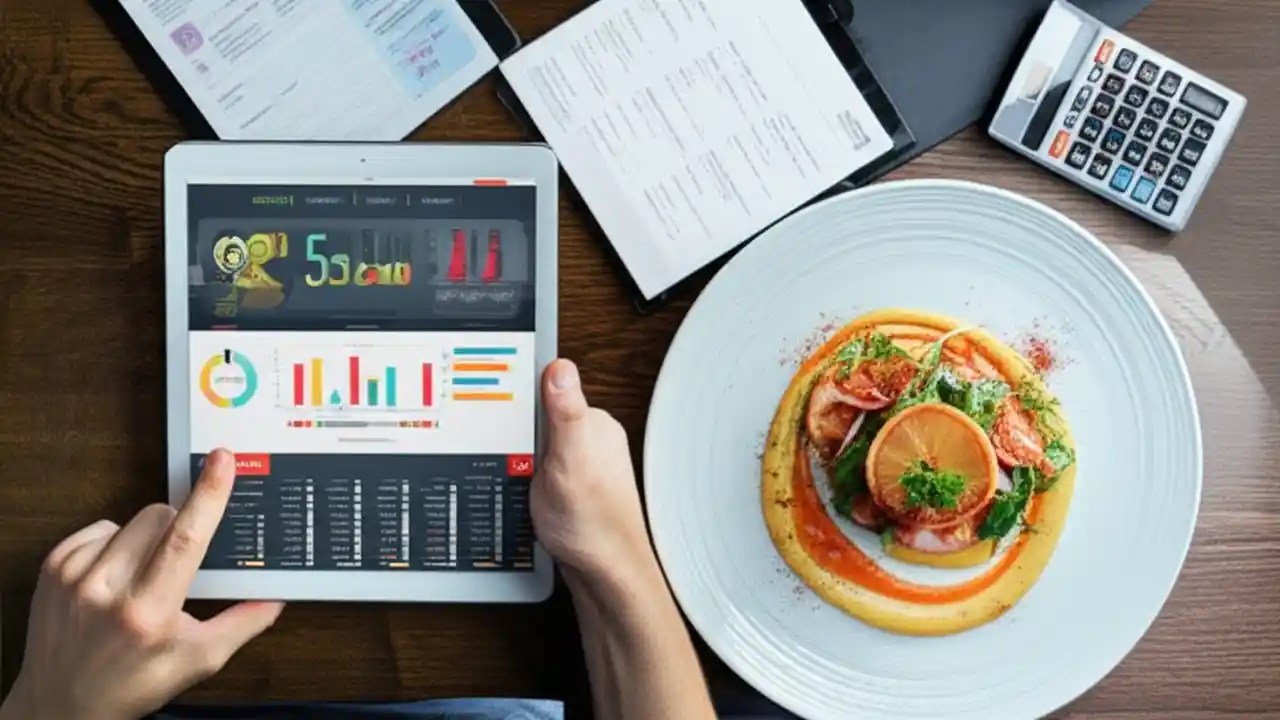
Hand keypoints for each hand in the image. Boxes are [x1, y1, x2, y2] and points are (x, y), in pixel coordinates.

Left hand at [1, 449, 283, 719]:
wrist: (60, 706)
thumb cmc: (129, 685)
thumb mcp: (196, 662)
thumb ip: (241, 625)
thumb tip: (276, 598)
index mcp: (148, 613)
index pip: (185, 539)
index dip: (209, 496)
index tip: (222, 463)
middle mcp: (106, 590)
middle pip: (160, 519)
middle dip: (177, 531)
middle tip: (173, 567)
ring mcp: (74, 577)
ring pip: (131, 520)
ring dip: (145, 538)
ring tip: (139, 576)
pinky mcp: (53, 568)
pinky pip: (99, 528)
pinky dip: (112, 544)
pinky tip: (112, 575)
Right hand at [534, 360, 659, 586]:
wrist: (604, 574)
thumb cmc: (593, 524)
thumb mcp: (569, 460)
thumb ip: (565, 413)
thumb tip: (560, 367)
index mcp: (594, 424)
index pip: (550, 391)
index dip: (522, 401)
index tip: (504, 414)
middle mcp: (591, 441)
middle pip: (538, 420)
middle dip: (518, 436)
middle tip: (514, 459)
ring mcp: (581, 465)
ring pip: (535, 448)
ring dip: (519, 462)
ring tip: (521, 480)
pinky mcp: (571, 487)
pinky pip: (537, 472)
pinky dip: (525, 481)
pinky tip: (526, 495)